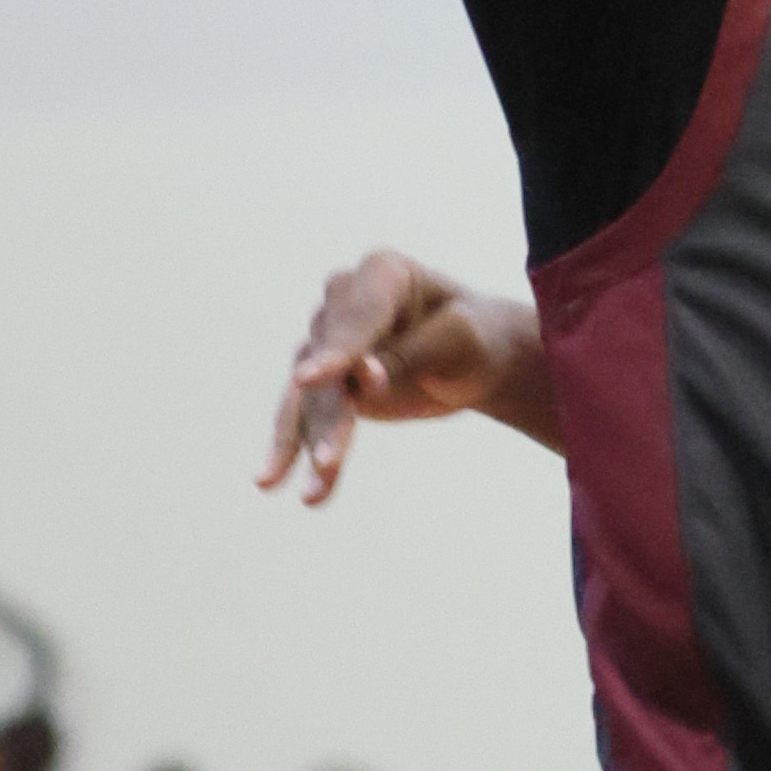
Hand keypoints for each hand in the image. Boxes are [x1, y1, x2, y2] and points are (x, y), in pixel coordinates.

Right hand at [260, 252, 527, 505]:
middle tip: (328, 462)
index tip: (308, 381)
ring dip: (307, 444)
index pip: (357, 318)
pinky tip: (292, 490)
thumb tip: (362, 379)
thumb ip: (412, 355)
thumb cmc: (474, 337)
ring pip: (307, 396)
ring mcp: (327, 343)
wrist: (479, 359)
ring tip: (312, 495)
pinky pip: (305, 418)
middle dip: (327, 413)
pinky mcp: (325, 384)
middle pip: (326, 361)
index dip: (336, 352)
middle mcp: (343, 302)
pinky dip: (299, 454)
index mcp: (382, 274)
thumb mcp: (459, 342)